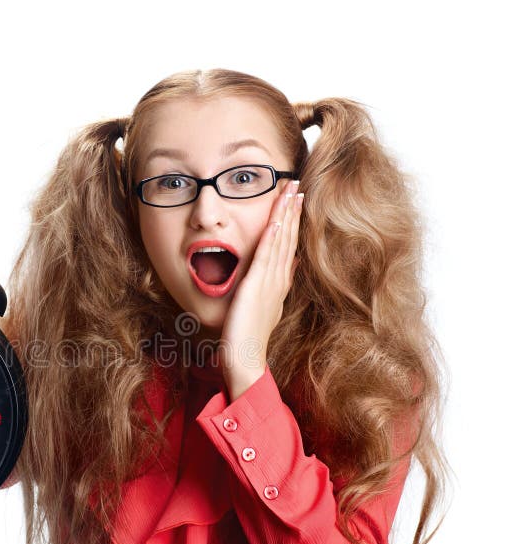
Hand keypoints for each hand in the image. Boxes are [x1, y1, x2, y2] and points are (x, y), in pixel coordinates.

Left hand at [218, 179, 302, 399]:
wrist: (246, 358)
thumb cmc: (248, 337)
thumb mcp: (266, 306)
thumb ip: (277, 284)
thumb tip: (290, 265)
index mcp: (279, 284)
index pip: (289, 246)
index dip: (293, 222)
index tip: (297, 201)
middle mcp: (278, 280)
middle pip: (289, 238)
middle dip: (294, 210)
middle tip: (298, 185)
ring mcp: (270, 282)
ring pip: (281, 242)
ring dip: (286, 215)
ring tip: (292, 191)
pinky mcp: (257, 286)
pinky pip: (267, 255)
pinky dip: (274, 236)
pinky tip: (278, 219)